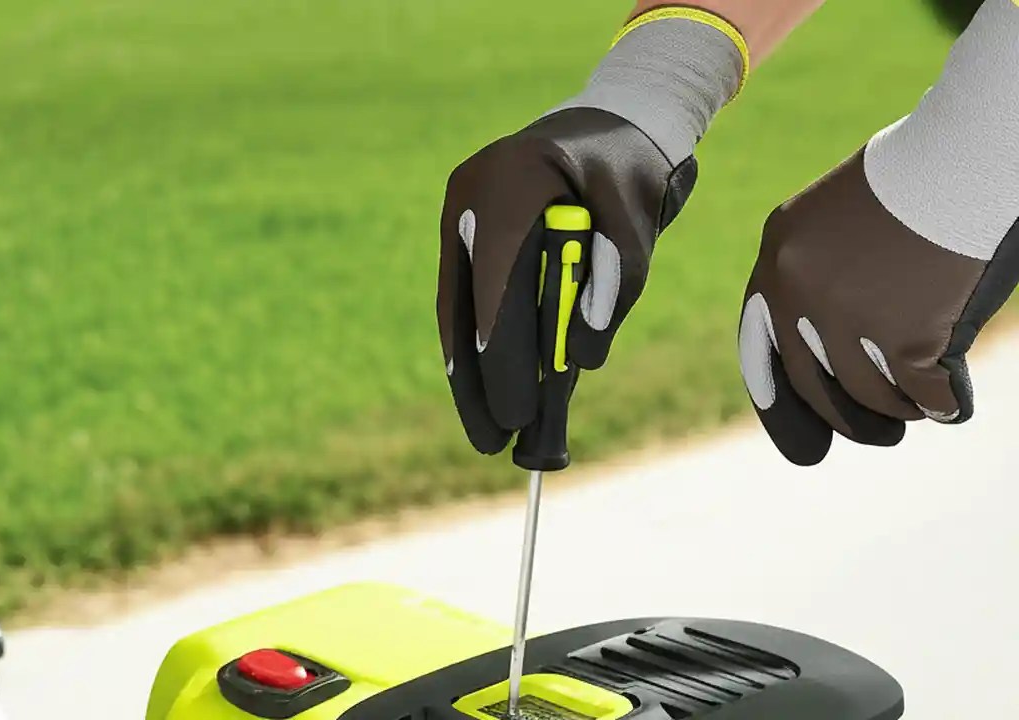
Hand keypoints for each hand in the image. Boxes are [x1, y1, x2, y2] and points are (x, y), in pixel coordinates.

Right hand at [437, 108, 695, 453]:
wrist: (610, 120)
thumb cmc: (631, 171)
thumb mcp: (640, 224)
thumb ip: (618, 286)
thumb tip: (581, 360)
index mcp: (514, 181)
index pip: (499, 280)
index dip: (502, 352)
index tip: (515, 411)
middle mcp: (471, 193)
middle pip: (467, 303)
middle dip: (481, 378)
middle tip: (494, 440)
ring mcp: (459, 210)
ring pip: (457, 305)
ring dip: (469, 371)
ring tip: (483, 431)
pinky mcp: (461, 227)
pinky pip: (463, 294)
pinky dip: (475, 342)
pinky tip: (480, 390)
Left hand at [739, 1, 1018, 465]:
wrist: (969, 154)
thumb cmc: (919, 177)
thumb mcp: (837, 218)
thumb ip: (818, 276)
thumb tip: (825, 359)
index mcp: (777, 254)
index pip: (761, 347)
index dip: (778, 402)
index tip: (802, 446)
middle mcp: (797, 288)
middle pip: (813, 383)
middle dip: (848, 421)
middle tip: (881, 436)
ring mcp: (846, 314)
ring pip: (869, 393)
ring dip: (900, 408)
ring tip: (921, 408)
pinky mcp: (902, 334)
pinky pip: (922, 391)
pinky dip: (942, 404)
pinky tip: (952, 405)